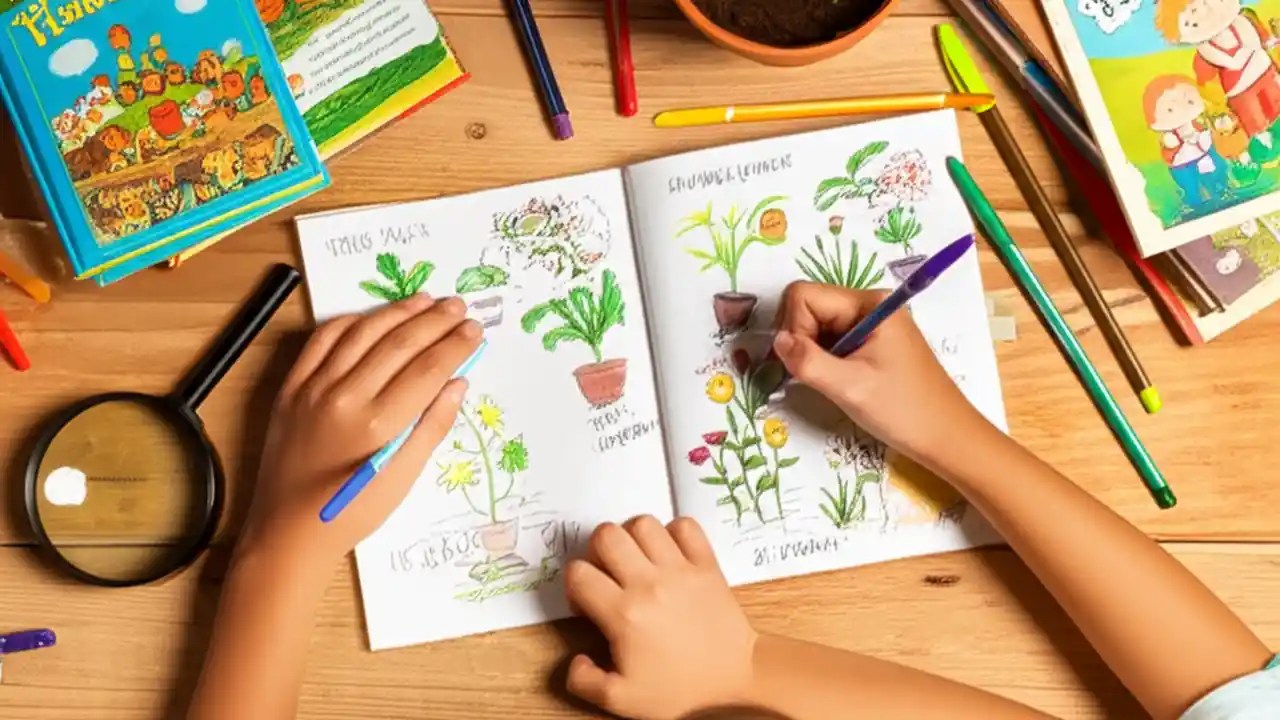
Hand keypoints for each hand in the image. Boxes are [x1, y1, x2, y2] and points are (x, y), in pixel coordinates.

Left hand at [240, 294, 482, 564]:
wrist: (288, 533)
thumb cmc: (353, 514)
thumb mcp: (403, 478)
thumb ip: (432, 425)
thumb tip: (457, 382)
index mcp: (379, 424)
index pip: (427, 369)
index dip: (455, 345)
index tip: (475, 330)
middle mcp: (345, 397)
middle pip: (399, 344)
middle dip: (434, 321)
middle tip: (459, 306)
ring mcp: (313, 388)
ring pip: (362, 333)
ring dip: (396, 312)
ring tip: (424, 301)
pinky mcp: (291, 388)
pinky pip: (322, 341)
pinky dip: (350, 323)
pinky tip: (372, 317)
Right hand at [564, 516, 756, 719]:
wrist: (735, 681)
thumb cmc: (679, 691)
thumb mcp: (622, 701)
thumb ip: (585, 682)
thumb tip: (574, 660)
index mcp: (624, 615)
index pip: (578, 573)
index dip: (574, 584)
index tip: (588, 600)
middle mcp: (649, 584)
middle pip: (606, 535)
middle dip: (597, 550)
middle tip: (609, 573)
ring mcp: (680, 570)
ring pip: (643, 524)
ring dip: (633, 537)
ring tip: (638, 560)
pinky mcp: (707, 564)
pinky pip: (685, 526)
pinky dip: (674, 532)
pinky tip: (670, 554)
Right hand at [771, 282, 989, 467]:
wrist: (946, 437)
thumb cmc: (903, 410)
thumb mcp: (849, 387)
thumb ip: (807, 361)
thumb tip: (776, 341)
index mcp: (869, 303)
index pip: (804, 296)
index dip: (794, 327)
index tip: (805, 362)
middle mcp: (869, 305)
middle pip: (809, 307)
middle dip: (801, 339)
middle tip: (816, 374)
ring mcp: (872, 323)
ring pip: (818, 325)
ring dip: (812, 353)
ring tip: (831, 382)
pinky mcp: (872, 342)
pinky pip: (833, 339)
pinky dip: (825, 359)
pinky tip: (838, 381)